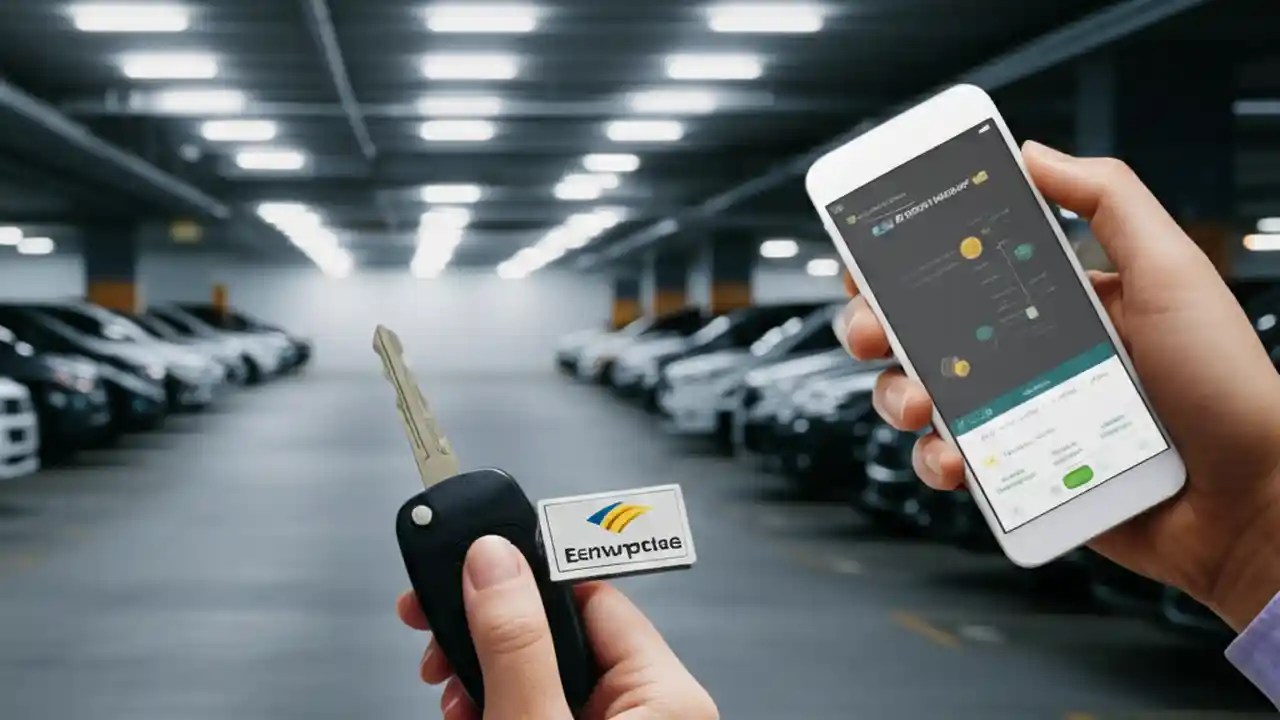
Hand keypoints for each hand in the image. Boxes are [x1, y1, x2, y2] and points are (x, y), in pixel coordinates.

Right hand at [396, 535, 716, 719]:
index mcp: (665, 694)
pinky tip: (466, 712)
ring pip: (543, 673)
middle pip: (558, 634)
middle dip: (489, 634)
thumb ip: (516, 646)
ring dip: (484, 674)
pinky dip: (499, 705)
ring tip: (443, 688)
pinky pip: (544, 706)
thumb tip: (493, 561)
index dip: (520, 576)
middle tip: (431, 628)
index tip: (466, 558)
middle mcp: (652, 710)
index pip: (589, 595)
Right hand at [835, 140, 1279, 630]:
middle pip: (924, 332)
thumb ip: (1107, 201)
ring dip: (897, 394)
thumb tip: (1035, 152)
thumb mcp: (1170, 270)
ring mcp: (1018, 416)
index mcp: (1057, 301)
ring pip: (924, 396)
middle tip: (871, 328)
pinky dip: (936, 460)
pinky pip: (952, 462)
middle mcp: (1028, 355)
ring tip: (920, 403)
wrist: (1251, 500)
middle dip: (878, 326)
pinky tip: (955, 458)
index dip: (909, 261)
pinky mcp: (1017, 474)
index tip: (874, 256)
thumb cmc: (1226, 384)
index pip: (965, 268)